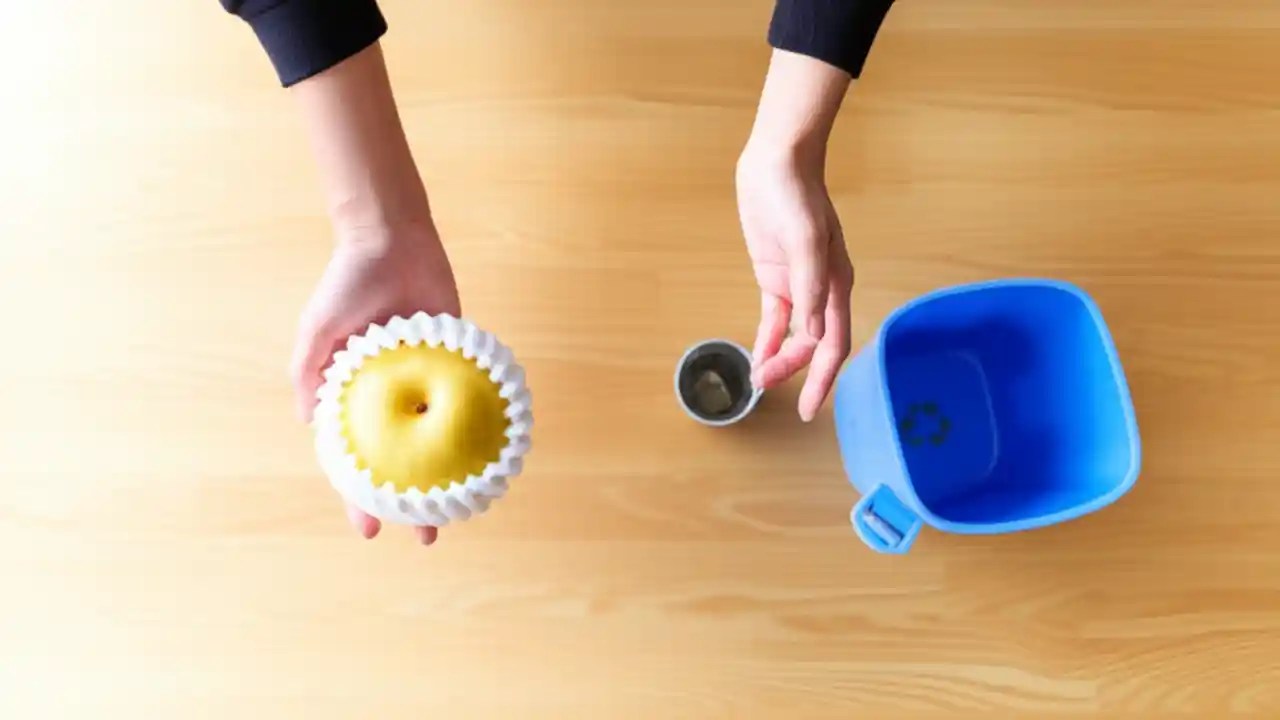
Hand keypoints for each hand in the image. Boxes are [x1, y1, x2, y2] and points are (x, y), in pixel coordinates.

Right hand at [287, 42, 452, 544]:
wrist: (393, 238)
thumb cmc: (347, 283)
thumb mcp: (318, 331)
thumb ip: (310, 373)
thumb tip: (309, 425)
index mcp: (357, 398)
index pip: (359, 463)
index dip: (362, 498)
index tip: (371, 532)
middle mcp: (395, 397)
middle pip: (406, 462)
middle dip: (416, 503)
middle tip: (430, 537)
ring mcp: (428, 382)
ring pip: (442, 440)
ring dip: (453, 476)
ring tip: (468, 510)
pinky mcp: (459, 359)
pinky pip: (471, 399)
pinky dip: (482, 427)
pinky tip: (495, 458)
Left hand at [737, 147, 852, 421]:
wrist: (778, 163)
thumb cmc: (797, 197)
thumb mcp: (805, 240)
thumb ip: (810, 288)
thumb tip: (812, 335)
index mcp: (837, 284)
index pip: (833, 344)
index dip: (824, 379)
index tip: (808, 408)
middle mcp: (821, 290)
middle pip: (813, 346)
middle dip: (795, 372)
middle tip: (767, 390)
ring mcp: (798, 284)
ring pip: (793, 336)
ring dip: (779, 358)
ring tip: (759, 379)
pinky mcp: (776, 276)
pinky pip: (775, 318)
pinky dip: (767, 338)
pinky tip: (756, 355)